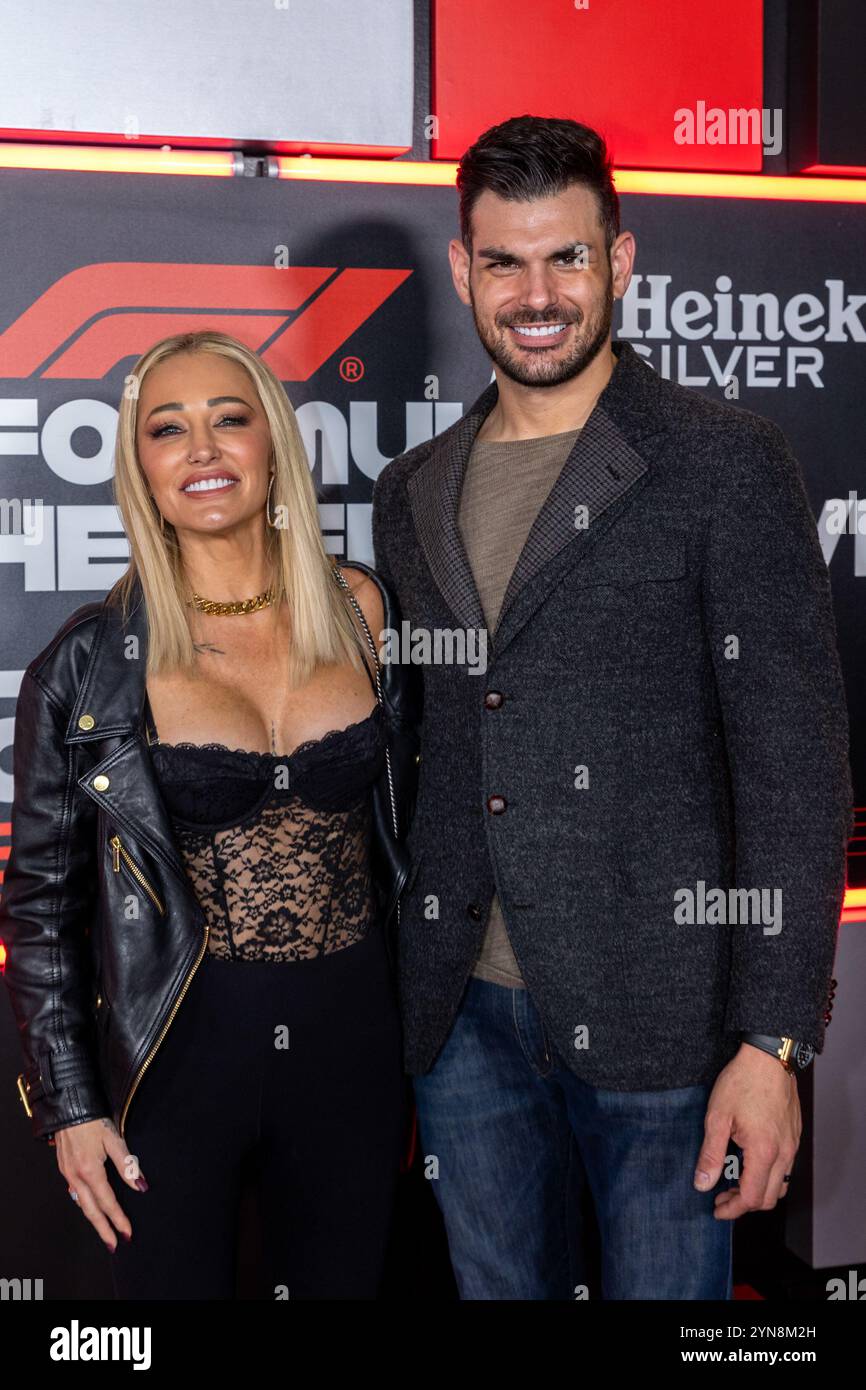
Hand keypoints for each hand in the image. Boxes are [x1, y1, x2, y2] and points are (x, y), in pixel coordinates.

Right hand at [54, 1116, 145, 1250]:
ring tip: (105, 1230)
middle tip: (114, 1245)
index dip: (118, 1219)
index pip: (107, 1202)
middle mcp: (76, 1177)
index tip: (127, 1233)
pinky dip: (85, 1204)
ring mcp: (67, 1174)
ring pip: (81, 1204)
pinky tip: (92, 1207)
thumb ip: (127, 1165)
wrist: (68, 1106)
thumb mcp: (114, 1139)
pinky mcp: (64, 1169)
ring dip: (94, 1219)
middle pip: (90, 1211)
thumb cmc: (92, 1120)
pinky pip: (75, 1193)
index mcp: (90, 1171)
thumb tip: (141, 1186)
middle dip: (103, 1229)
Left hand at [693, 1043, 800, 1219]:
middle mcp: (784, 1153)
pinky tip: (749, 1162)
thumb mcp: (717, 1117)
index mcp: (763, 1152)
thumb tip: (702, 1184)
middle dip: (744, 1204)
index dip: (732, 1209)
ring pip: (781, 1185)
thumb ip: (710, 1154)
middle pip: (769, 1199)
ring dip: (758, 1191)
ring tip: (734, 1180)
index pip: (751, 1198)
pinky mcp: (794, 1135)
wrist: (768, 1057)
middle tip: (721, 1196)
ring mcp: (792, 1144)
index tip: (716, 1208)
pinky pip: (786, 1168)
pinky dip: (768, 1175)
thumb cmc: (742, 1082)